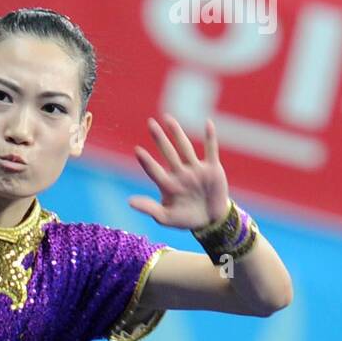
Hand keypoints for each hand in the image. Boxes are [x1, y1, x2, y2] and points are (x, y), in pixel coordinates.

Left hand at [128, 114, 229, 230]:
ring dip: (177, 133)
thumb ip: (150, 208)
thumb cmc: (186, 219)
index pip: (154, 170)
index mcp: (168, 185)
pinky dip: (210, 138)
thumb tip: (129, 202)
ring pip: (185, 148)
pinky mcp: (212, 169)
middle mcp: (180, 173)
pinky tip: (207, 124)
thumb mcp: (166, 218)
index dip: (146, 162)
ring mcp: (196, 169)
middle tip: (150, 123)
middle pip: (168, 153)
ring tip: (168, 119)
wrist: (210, 221)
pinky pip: (211, 150)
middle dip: (159, 139)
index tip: (137, 150)